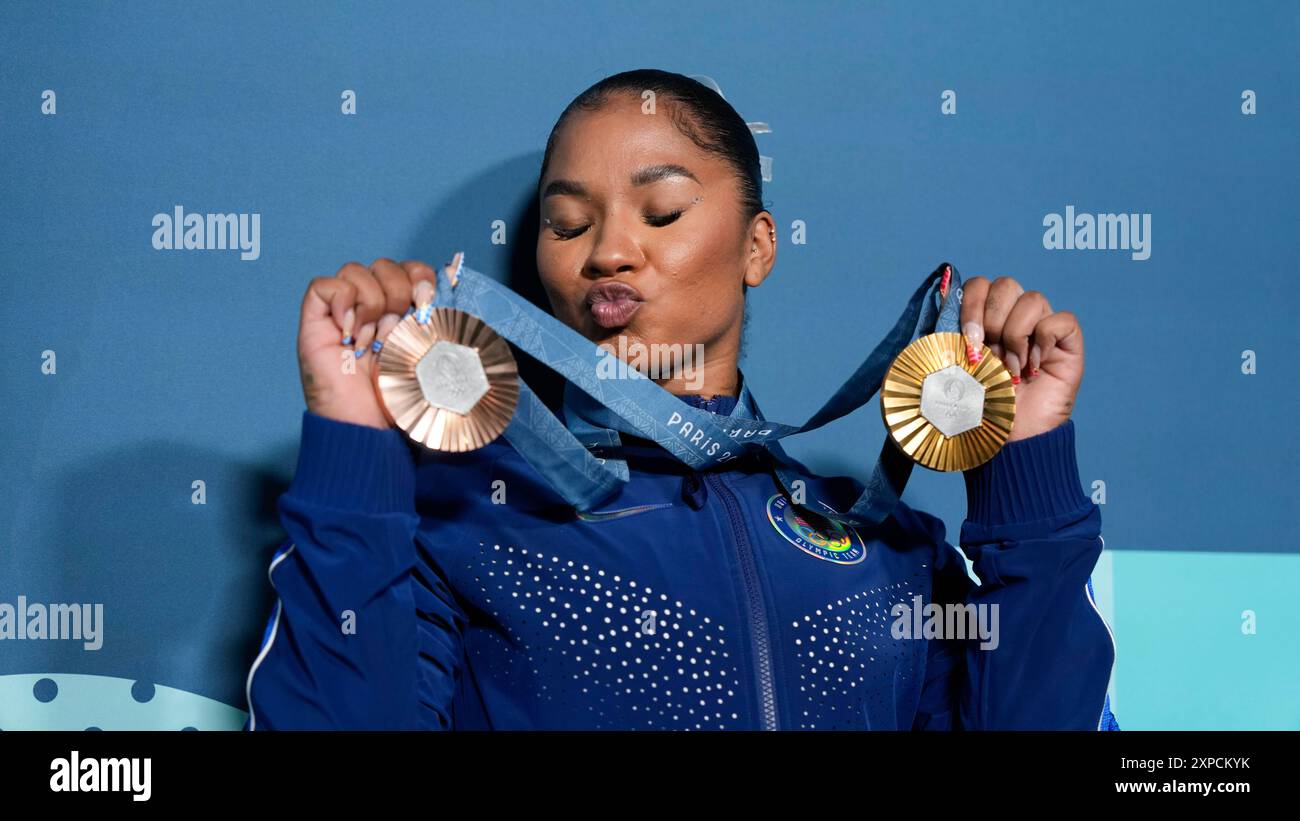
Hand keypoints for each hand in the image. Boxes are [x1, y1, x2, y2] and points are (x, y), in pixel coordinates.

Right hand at [298, 258, 438, 428]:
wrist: (370, 426)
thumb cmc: (399, 398)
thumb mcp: (429, 351)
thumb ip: (438, 316)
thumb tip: (454, 273)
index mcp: (400, 311)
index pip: (408, 268)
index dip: (420, 275)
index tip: (427, 301)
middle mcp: (370, 307)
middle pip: (384, 265)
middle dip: (398, 289)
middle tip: (398, 326)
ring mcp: (341, 313)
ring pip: (355, 270)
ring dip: (372, 301)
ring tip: (372, 338)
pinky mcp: (315, 321)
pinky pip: (324, 286)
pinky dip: (342, 302)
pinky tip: (351, 333)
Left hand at [959, 275, 1083, 441]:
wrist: (1007, 441)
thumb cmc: (978, 408)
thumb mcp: (951, 368)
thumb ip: (944, 332)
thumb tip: (942, 290)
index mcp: (985, 319)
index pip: (979, 284)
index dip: (971, 304)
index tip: (968, 340)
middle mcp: (1015, 318)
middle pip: (1006, 284)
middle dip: (992, 320)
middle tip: (988, 356)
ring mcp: (1043, 329)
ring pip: (1033, 299)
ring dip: (1016, 336)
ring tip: (1011, 369)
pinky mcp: (1068, 344)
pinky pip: (1062, 319)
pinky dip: (1044, 341)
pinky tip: (1034, 368)